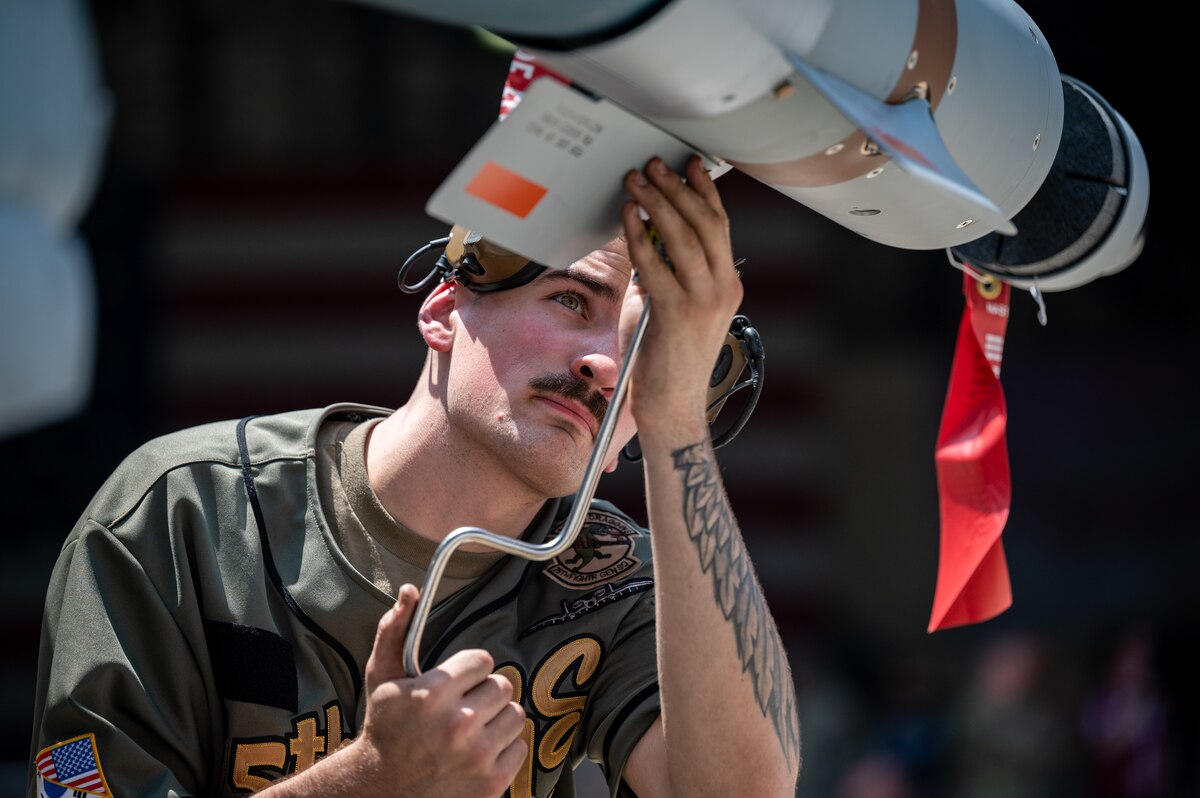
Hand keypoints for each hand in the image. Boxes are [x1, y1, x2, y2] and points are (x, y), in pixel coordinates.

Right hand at [353, 584, 527, 796]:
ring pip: (515, 714)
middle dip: (483, 693)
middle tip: (462, 706)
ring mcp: (477, 755)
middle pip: (502, 685)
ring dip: (496, 719)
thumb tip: (411, 590)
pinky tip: (478, 751)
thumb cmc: (385, 728)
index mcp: (433, 694)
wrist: (381, 791)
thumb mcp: (382, 676)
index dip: (468, 671)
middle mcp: (458, 724)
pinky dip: (503, 748)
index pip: (483, 660)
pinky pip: (520, 746)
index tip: (453, 683)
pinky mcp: (491, 782)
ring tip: (472, 728)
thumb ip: (395, 629)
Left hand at [619, 155, 742, 441]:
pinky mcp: (677, 312)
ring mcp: (703, 300)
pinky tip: (626, 215)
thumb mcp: (672, 305)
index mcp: (727, 285)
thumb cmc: (665, 358)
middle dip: (677, 187)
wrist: (671, 404)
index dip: (704, 191)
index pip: (719, 226)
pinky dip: (639, 235)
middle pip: (705, 223)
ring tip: (636, 180)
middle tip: (654, 165)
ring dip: (657, 203)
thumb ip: (667, 270)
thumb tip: (647, 231)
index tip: (689, 165)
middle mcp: (722, 288)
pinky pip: (656, 263)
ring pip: (683, 237)